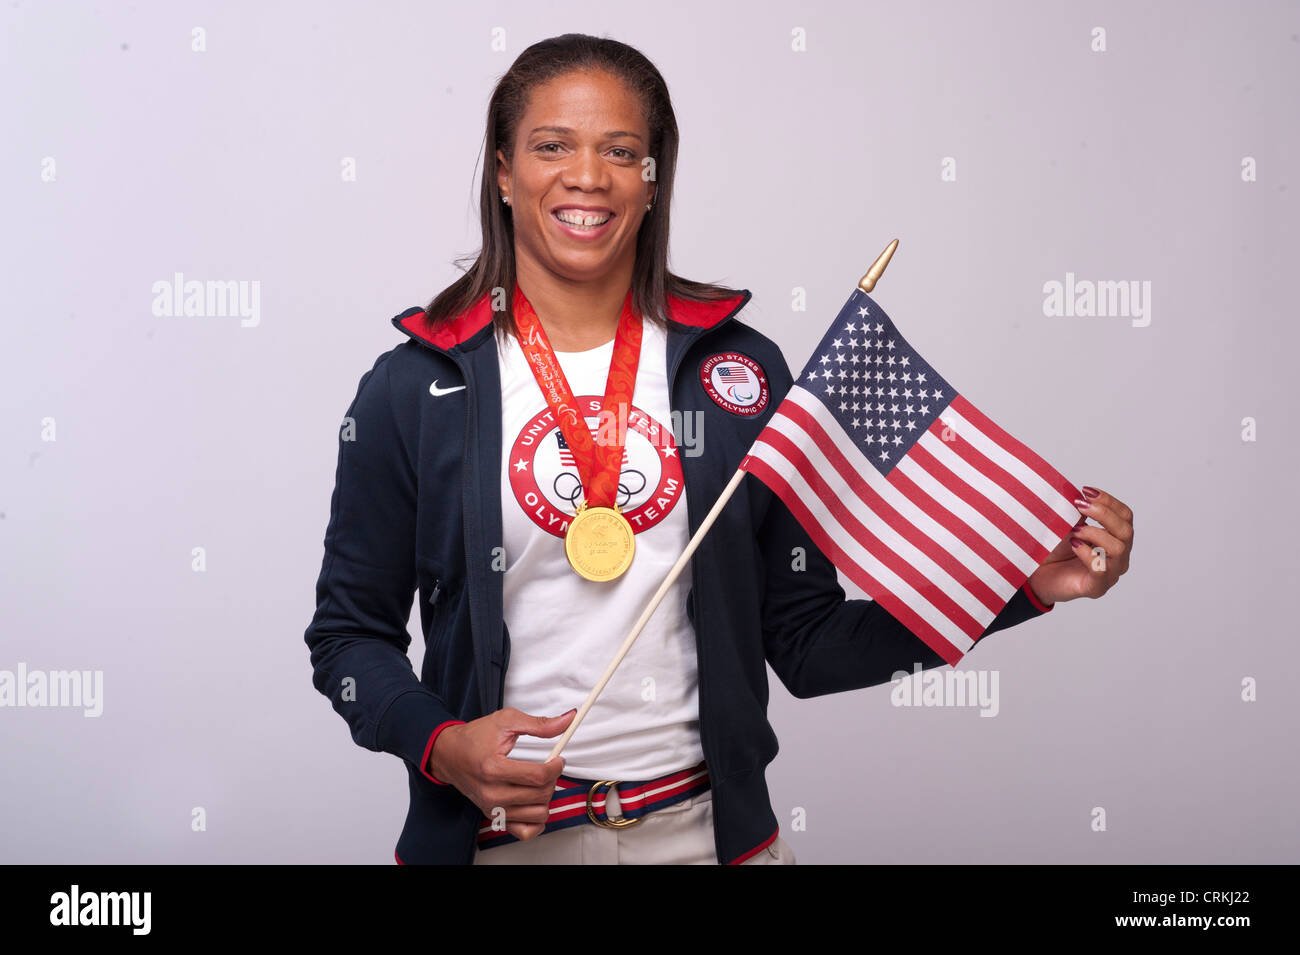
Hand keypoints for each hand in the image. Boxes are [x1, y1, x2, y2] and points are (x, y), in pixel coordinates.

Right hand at [427, 707, 576, 841]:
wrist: (448, 754)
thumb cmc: (474, 737)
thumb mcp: (507, 721)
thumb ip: (539, 724)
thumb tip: (567, 721)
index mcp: (493, 768)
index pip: (538, 776)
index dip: (556, 767)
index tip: (558, 759)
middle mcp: (491, 793)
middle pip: (541, 795)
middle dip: (552, 779)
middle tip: (548, 767)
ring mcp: (493, 808)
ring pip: (538, 814)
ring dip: (546, 798)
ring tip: (539, 783)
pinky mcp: (494, 818)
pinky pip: (525, 832)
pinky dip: (536, 821)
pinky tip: (534, 803)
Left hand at [1027, 486, 1132, 605]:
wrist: (1034, 576)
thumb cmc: (1053, 551)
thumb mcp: (1067, 525)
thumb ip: (1080, 512)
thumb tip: (1082, 494)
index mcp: (1114, 538)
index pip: (1124, 516)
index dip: (1109, 501)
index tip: (1086, 490)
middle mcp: (1118, 557)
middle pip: (1126, 530)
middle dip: (1104, 513)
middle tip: (1080, 505)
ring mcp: (1110, 573)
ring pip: (1119, 548)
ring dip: (1094, 533)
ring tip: (1074, 530)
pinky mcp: (1096, 587)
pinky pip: (1101, 569)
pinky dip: (1087, 553)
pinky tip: (1074, 544)